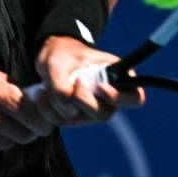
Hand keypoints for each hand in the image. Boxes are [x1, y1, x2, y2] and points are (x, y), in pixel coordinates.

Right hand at [0, 58, 56, 155]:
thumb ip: (13, 91)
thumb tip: (38, 108)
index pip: (30, 115)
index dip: (42, 122)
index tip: (45, 124)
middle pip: (21, 134)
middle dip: (28, 131)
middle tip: (28, 126)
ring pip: (6, 144)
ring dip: (9, 137)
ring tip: (2, 124)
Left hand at [31, 36, 145, 125]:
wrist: (50, 59)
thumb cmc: (62, 54)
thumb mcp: (58, 61)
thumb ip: (61, 84)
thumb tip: (68, 108)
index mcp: (117, 78)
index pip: (135, 98)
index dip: (120, 98)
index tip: (100, 87)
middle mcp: (108, 98)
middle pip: (103, 114)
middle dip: (81, 100)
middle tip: (73, 81)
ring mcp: (91, 110)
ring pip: (79, 119)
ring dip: (59, 103)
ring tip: (49, 84)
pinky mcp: (75, 117)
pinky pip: (61, 121)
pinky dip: (48, 109)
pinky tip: (42, 94)